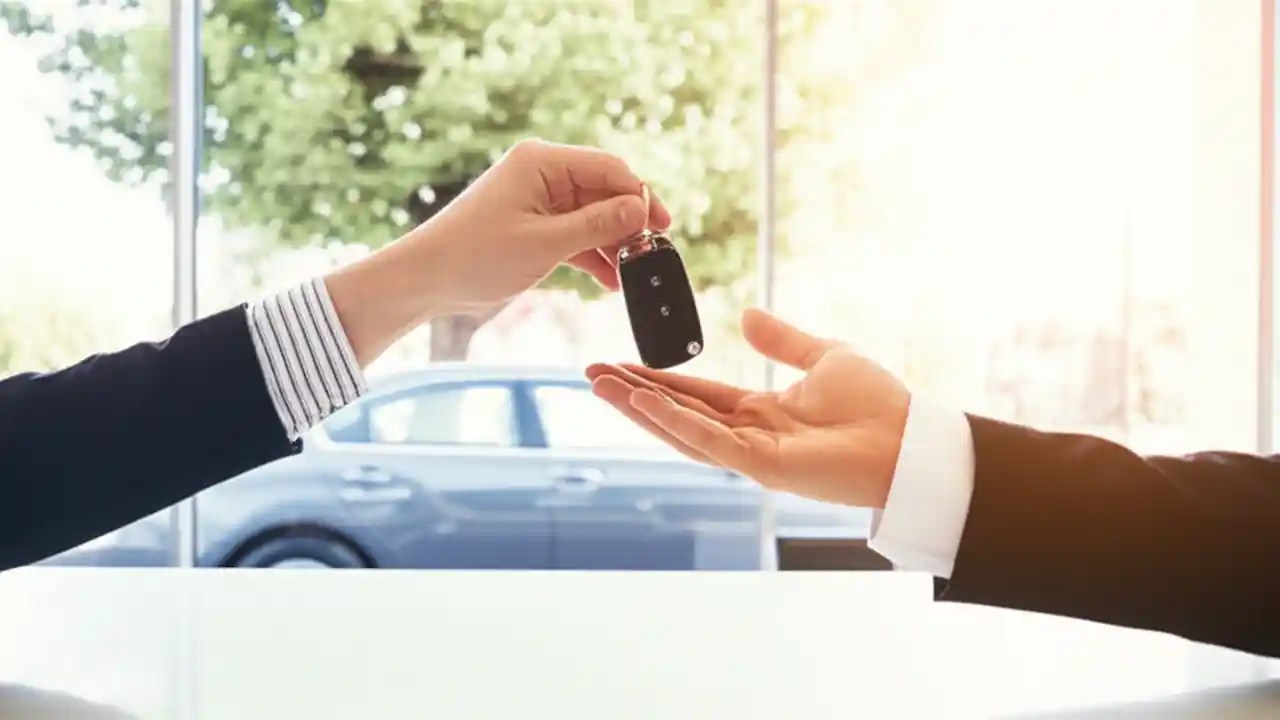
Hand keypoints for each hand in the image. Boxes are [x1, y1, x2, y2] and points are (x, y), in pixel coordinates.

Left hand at [412, 138, 671, 311]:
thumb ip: (597, 225)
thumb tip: (641, 210)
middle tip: (653, 255)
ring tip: (633, 275)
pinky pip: (576, 234)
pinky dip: (593, 255)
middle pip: (604, 191)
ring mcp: (538, 199)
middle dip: (629, 224)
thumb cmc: (476, 256)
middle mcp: (542, 173)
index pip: (609, 168)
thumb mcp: (545, 244)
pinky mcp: (534, 225)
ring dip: (613, 244)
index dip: (639, 197)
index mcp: (542, 161)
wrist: (426, 280)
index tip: (661, 229)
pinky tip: (611, 281)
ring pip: (593, 216)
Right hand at [586, 309, 909, 507]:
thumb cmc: (878, 405)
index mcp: (760, 413)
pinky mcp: (764, 466)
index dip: (656, 380)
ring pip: (683, 430)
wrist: (911, 438)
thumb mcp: (824, 357)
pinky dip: (675, 422)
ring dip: (640, 408)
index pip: (695, 394)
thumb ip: (782, 341)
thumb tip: (746, 315)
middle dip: (633, 395)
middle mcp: (748, 436)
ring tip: (602, 385)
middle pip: (678, 413)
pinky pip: (710, 442)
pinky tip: (644, 401)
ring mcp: (752, 454)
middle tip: (591, 375)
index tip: (619, 364)